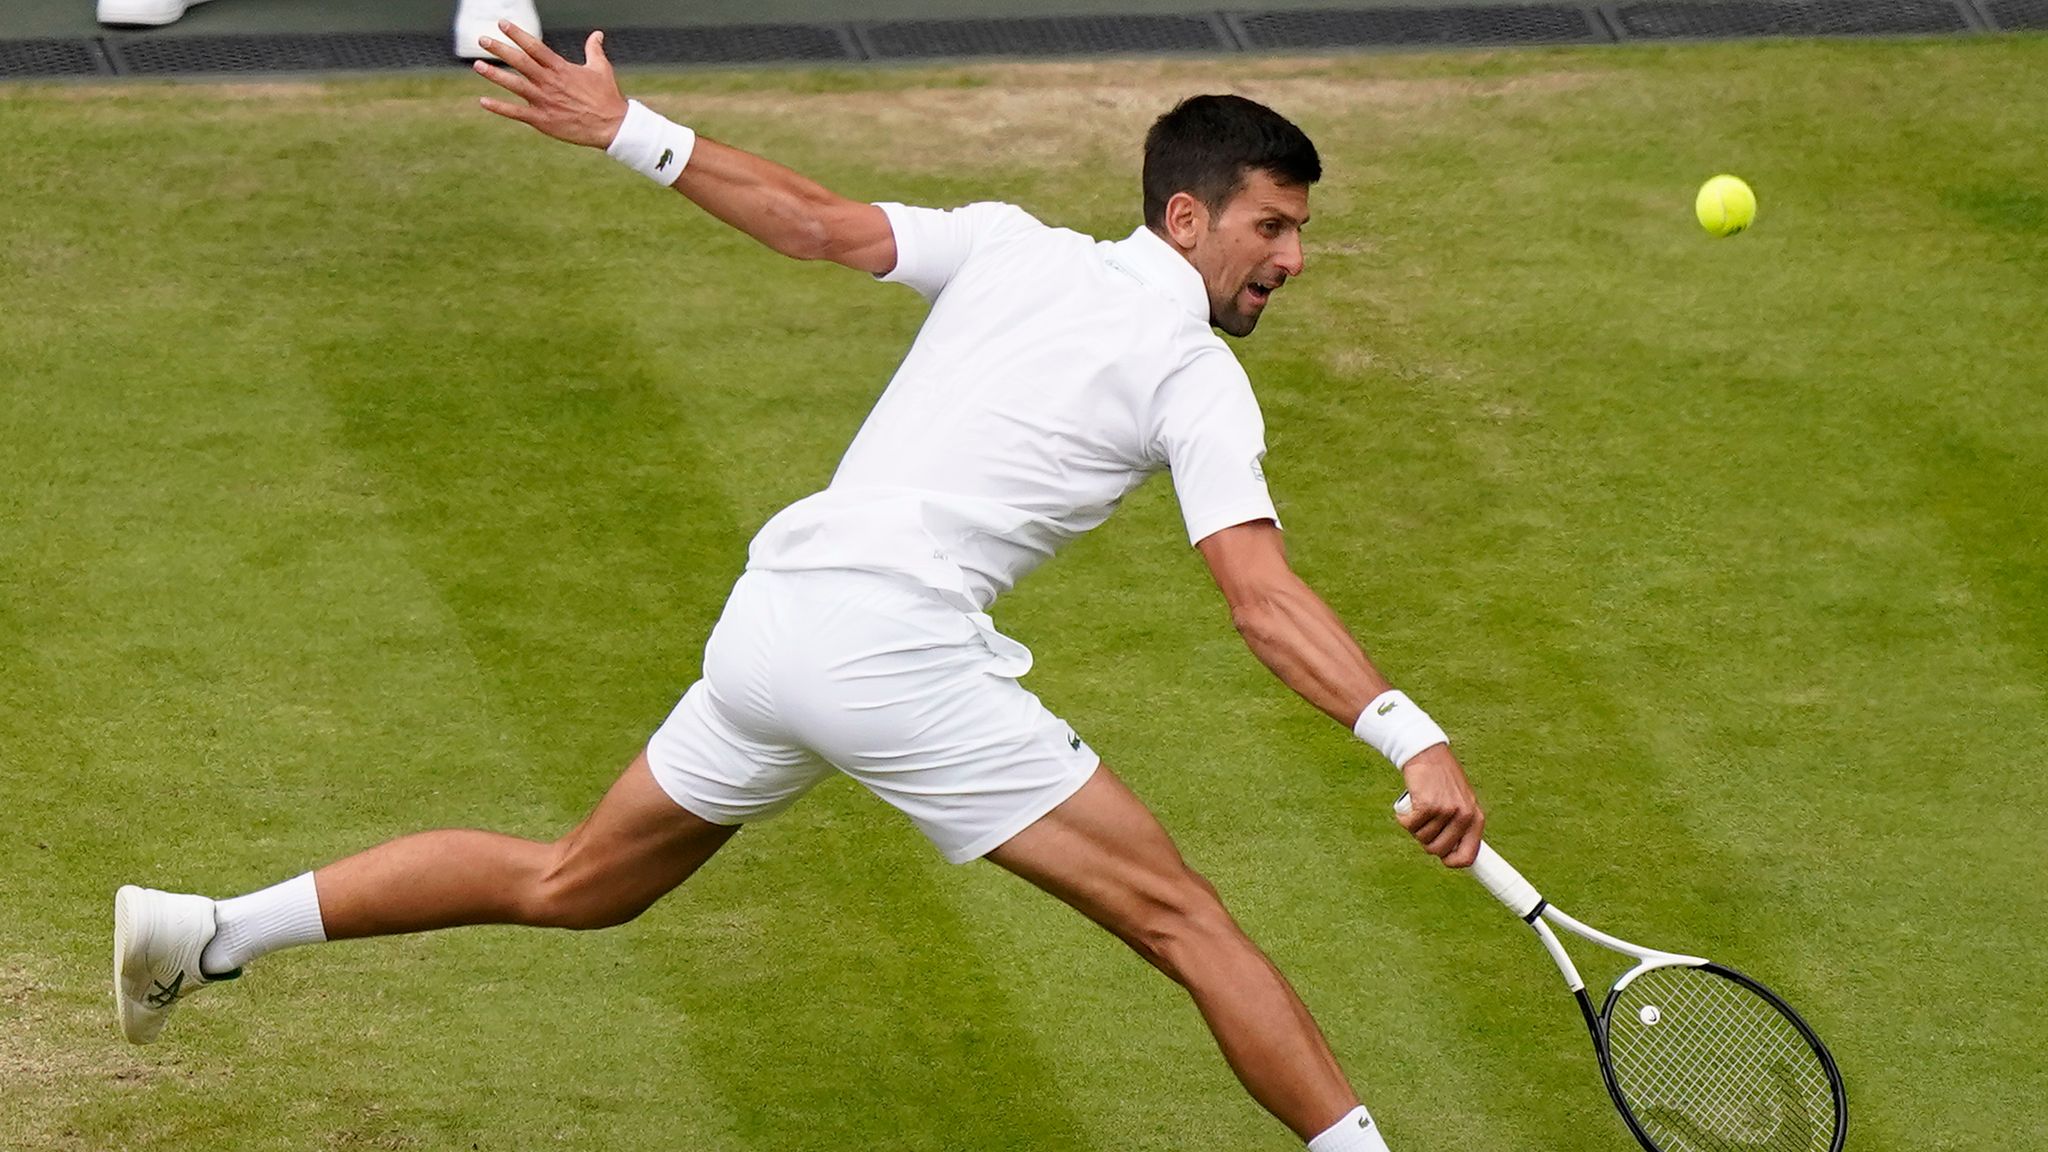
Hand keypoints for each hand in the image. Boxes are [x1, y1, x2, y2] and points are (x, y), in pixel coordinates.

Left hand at [473, 23, 628, 148]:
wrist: (612, 126)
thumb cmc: (607, 97)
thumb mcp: (601, 68)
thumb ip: (594, 49)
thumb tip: (598, 34)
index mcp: (561, 68)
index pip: (534, 46)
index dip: (517, 34)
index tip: (502, 24)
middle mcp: (549, 82)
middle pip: (519, 61)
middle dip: (499, 49)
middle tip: (482, 40)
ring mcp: (544, 101)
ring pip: (514, 84)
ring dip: (494, 74)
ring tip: (477, 66)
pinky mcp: (543, 120)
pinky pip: (516, 113)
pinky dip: (499, 107)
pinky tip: (484, 101)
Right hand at [1395, 744, 1482, 868]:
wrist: (1427, 754)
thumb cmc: (1441, 780)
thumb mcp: (1460, 802)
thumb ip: (1459, 826)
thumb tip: (1450, 857)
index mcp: (1476, 818)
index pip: (1468, 857)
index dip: (1452, 862)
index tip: (1443, 860)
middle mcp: (1464, 816)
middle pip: (1439, 851)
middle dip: (1426, 841)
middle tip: (1424, 824)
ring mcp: (1446, 811)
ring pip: (1422, 838)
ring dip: (1414, 827)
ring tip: (1418, 809)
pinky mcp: (1427, 805)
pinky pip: (1410, 826)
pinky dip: (1403, 819)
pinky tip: (1407, 807)